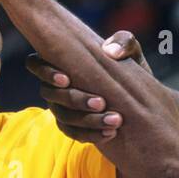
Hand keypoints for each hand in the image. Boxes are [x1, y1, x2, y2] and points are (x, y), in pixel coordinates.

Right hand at [24, 30, 160, 146]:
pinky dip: (92, 134)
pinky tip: (111, 133)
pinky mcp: (73, 127)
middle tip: (102, 102)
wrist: (142, 101)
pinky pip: (74, 134)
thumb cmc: (130, 70)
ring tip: (115, 120)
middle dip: (75, 99)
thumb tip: (110, 50)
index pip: (36, 64)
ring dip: (88, 120)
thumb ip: (125, 42)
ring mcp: (62, 108)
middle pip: (51, 95)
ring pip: (64, 117)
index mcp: (61, 62)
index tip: (66, 79)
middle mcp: (56, 86)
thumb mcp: (132, 54)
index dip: (45, 72)